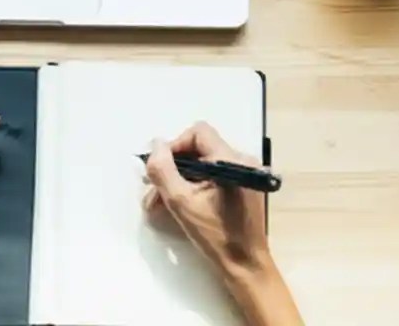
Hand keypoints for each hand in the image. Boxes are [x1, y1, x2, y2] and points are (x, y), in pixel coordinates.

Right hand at [144, 121, 269, 276]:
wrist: (245, 266)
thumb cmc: (216, 235)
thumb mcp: (181, 202)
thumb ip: (164, 170)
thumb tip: (155, 145)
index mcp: (231, 160)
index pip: (198, 133)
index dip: (174, 146)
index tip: (160, 169)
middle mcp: (242, 162)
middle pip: (199, 150)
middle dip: (172, 168)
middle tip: (153, 189)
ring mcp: (244, 176)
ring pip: (203, 166)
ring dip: (179, 181)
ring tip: (159, 203)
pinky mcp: (243, 189)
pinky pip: (213, 178)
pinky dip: (194, 187)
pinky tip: (177, 206)